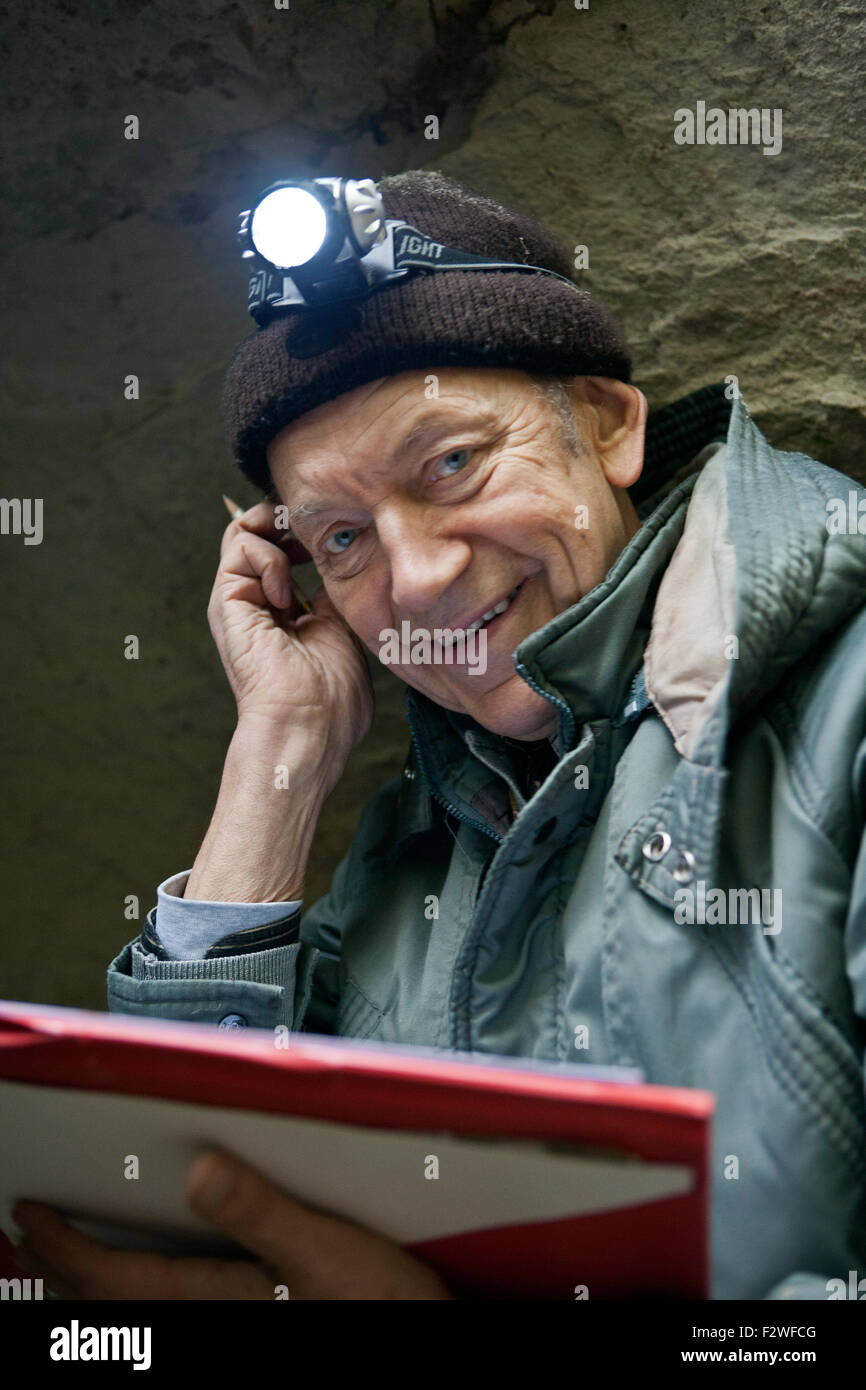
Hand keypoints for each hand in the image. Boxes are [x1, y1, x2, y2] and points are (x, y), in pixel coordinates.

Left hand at [11, 1149, 454, 1299]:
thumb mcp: (327, 1251)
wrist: (427, 1346)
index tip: (30, 1213)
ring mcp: (231, 1331)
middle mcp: (213, 1324)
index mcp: (218, 1302)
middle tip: (33, 1233)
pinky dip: (135, 1301)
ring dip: (93, 1289)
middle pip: (110, 1310)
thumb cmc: (382, 1309)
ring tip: (74, 1259)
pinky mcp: (253, 1327)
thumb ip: (262, 1212)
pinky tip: (150, 1284)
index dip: (61, 1248)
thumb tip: (200, 1170)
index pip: (110, 1284)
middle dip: (63, 1272)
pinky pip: (168, 1319)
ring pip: (135, 1322)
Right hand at [209, 499, 373, 777]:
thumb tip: (331, 569)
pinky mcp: (225, 602)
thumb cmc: (333, 700)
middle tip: (315, 534)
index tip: (334, 535)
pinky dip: (269, 557)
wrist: (309, 726)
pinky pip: (240, 546)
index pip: (280, 553)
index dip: (303, 534)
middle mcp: (253, 606)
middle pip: (257, 534)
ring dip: (278, 534)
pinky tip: (285, 595)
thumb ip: (331, 599)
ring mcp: (237, 603)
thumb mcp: (342, 633)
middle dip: (288, 520)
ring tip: (299, 568)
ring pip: (244, 531)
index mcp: (279, 616)